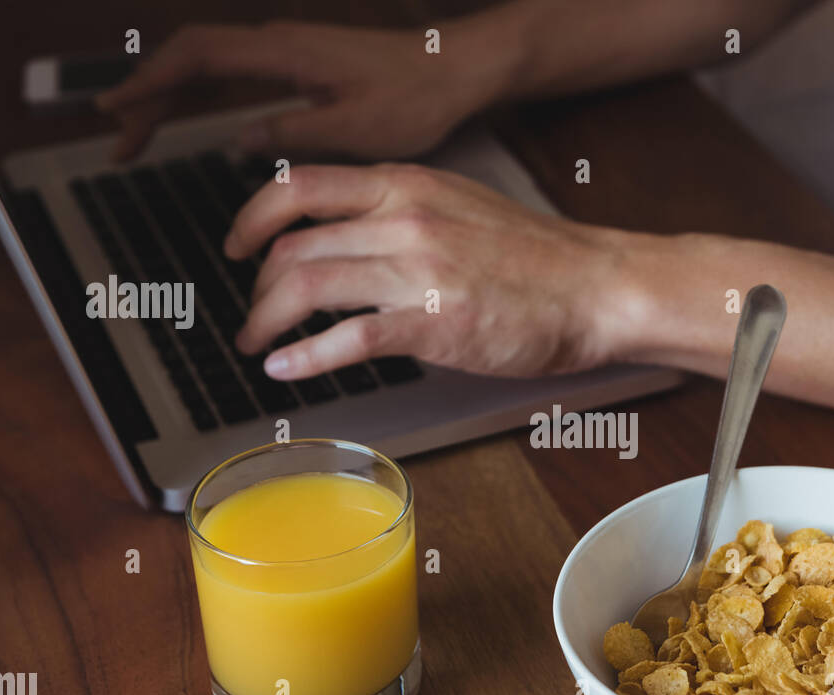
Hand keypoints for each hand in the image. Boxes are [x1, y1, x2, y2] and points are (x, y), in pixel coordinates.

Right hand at [96, 21, 503, 160]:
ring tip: (137, 135)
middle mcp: (280, 42)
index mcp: (286, 52)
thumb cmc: (416, 96)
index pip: (197, 57)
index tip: (116, 111)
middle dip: (147, 97)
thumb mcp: (355, 128)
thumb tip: (241, 140)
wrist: (455, 69)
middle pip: (191, 59)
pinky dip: (203, 94)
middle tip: (117, 141)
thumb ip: (294, 132)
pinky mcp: (299, 63)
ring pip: (209, 65)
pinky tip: (193, 121)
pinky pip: (234, 72)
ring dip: (170, 96)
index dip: (151, 82)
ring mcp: (287, 50)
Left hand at [225, 164, 635, 379]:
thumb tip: (347, 244)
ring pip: (307, 287)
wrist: (596, 287)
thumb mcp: (458, 207)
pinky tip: (285, 369)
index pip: (299, 187)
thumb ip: (400, 215)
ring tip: (257, 346)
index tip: (237, 246)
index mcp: (406, 185)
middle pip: (291, 247)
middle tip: (253, 317)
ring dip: (266, 323)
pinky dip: (304, 356)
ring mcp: (418, 269)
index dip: (251, 218)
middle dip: (256, 289)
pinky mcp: (434, 323)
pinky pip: (347, 337)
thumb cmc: (538, 259)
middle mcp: (403, 218)